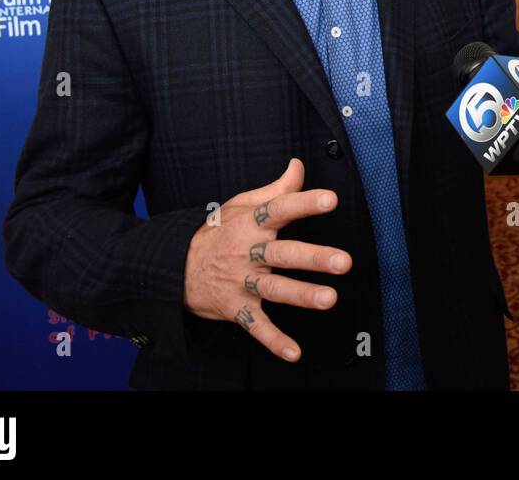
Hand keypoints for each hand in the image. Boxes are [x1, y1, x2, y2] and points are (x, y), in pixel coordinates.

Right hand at [183, 158, 351, 362]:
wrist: (174, 269)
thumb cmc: (217, 233)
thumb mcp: (240, 206)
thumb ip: (275, 189)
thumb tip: (299, 166)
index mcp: (251, 225)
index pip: (279, 209)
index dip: (304, 203)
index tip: (330, 199)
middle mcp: (248, 253)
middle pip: (283, 254)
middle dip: (313, 257)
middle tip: (343, 261)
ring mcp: (242, 282)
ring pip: (274, 289)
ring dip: (302, 295)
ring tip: (330, 299)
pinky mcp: (236, 308)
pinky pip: (256, 326)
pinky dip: (274, 341)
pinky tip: (294, 352)